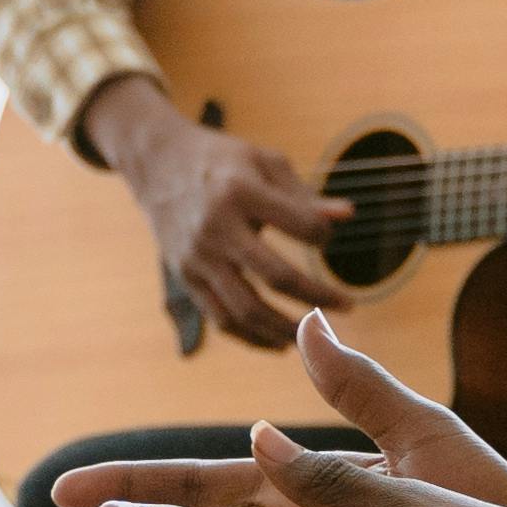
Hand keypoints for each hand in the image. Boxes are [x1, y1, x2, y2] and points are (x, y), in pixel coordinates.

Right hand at [80, 74, 352, 348]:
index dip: (322, 235)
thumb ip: (304, 195)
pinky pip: (220, 319)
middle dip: (318, 296)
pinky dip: (252, 338)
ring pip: (245, 308)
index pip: (299, 224)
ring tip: (316, 335)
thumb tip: (348, 215)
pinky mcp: (186, 277)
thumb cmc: (224, 163)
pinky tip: (280, 344)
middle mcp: (217, 228)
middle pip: (275, 275)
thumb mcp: (264, 163)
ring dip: (286, 329)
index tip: (326, 237)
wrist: (158, 164)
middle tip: (347, 306)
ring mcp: (198, 257)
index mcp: (241, 192)